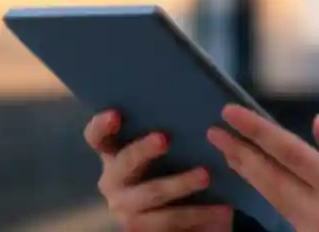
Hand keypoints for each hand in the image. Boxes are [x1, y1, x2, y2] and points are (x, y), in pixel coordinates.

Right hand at [84, 109, 233, 230]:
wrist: (179, 217)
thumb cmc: (175, 168)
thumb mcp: (168, 149)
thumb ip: (169, 129)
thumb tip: (194, 99)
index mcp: (113, 154)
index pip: (96, 137)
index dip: (101, 126)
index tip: (116, 114)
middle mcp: (113, 181)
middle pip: (125, 162)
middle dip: (144, 150)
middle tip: (165, 138)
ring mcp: (125, 209)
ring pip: (153, 194)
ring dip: (181, 184)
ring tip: (206, 175)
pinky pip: (171, 222)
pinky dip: (199, 214)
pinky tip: (222, 209)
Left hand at [207, 105, 318, 231]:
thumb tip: (316, 123)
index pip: (287, 152)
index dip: (255, 130)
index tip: (231, 113)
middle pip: (268, 179)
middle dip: (238, 153)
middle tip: (215, 132)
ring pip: (272, 199)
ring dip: (249, 174)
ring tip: (230, 151)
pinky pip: (286, 215)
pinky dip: (269, 193)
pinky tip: (259, 178)